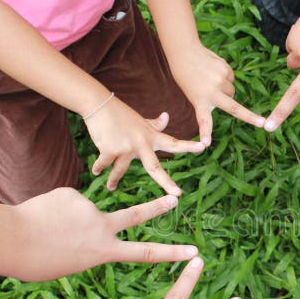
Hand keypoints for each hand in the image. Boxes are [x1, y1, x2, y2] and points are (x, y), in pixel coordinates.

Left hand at [11, 187, 196, 280]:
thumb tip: (90, 224)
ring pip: (81, 211)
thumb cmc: (37, 261)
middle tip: (174, 197)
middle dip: (157, 206)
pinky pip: (66, 202)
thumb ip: (88, 244)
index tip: (193, 251)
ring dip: (66, 219)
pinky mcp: (72, 193)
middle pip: (136, 215)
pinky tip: (41, 216)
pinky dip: (55, 209)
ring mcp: (88, 207)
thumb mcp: (72, 262)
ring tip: (46, 229)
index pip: (145, 253)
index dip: (171, 253)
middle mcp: (102, 227)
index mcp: (103, 251)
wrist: (13, 239)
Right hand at [85, 96, 204, 193]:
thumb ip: (155, 124)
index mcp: (151, 137)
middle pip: (155, 167)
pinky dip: (98, 168)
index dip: (188, 146)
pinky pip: (104, 164)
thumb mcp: (141, 119)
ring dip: (113, 180)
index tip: (203, 147)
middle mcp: (141, 144)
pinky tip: (95, 172)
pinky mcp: (110, 149)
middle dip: (166, 182)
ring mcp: (126, 148)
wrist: (98, 104)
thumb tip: (167, 116)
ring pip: (121, 171)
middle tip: (177, 194)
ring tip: (110, 188)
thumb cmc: (120, 113)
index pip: (174, 142)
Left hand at [168, 42, 264, 144]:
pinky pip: (231, 78)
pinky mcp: (225, 70)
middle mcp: (211, 93)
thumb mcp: (195, 93)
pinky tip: (214, 71)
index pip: (203, 120)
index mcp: (200, 101)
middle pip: (235, 109)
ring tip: (210, 80)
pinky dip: (225, 76)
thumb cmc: (187, 77)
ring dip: (226, 88)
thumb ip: (213, 99)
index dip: (206, 133)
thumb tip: (233, 95)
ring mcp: (220, 81)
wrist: (185, 53)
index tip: (205, 145)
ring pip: (232, 91)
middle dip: (251, 117)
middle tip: (263, 123)